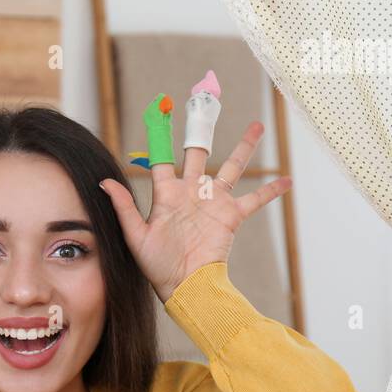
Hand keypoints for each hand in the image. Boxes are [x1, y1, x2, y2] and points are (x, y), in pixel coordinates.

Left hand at [99, 122, 291, 302]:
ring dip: (245, 148)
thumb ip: (124, 206)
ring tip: (257, 126)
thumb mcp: (136, 235)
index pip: (162, 159)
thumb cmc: (157, 265)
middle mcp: (191, 192)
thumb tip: (104, 181)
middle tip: (206, 104)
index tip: (159, 113)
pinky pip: (255, 200)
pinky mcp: (231, 216)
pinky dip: (271, 190)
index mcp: (166, 194)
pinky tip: (287, 179)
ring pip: (232, 168)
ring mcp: (213, 202)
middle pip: (198, 153)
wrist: (185, 286)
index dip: (159, 137)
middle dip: (202, 130)